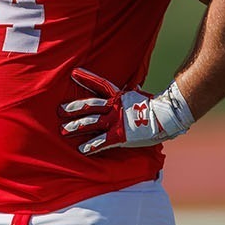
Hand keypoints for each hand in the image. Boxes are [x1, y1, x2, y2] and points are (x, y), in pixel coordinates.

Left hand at [59, 67, 193, 155]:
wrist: (165, 117)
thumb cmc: (154, 107)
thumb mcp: (141, 96)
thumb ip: (133, 93)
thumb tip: (134, 87)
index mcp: (118, 96)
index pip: (100, 84)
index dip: (86, 78)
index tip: (73, 73)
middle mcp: (114, 107)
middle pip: (89, 106)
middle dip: (73, 108)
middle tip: (59, 110)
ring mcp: (115, 121)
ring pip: (91, 123)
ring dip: (76, 127)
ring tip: (63, 131)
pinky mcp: (119, 136)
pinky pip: (101, 141)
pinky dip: (91, 146)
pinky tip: (82, 150)